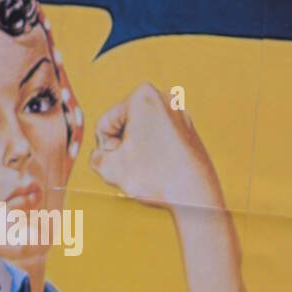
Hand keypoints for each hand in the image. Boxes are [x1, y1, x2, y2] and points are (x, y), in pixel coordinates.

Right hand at [89, 83, 221, 209]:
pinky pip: (158, 142)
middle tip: (139, 167)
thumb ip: (95, 156)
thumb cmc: (156, 178)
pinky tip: (163, 170)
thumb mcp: (109, 168)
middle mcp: (164, 97)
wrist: (195, 196)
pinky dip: (155, 155)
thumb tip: (102, 154)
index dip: (107, 149)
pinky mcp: (188, 130)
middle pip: (123, 127)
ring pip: (141, 136)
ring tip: (151, 169)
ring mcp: (179, 113)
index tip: (125, 161)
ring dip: (138, 153)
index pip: (104, 126)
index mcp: (142, 95)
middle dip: (124, 148)